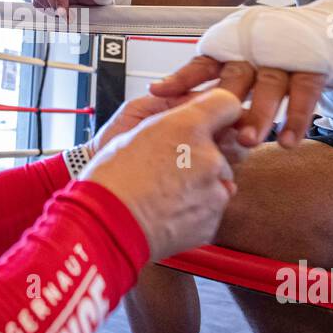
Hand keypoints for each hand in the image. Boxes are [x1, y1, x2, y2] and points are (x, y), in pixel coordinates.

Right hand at [81, 89, 243, 260]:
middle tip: (171, 169)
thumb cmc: (112, 179)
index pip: (227, 104)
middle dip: (204, 157)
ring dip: (199, 185)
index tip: (209, 124)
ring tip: (164, 194)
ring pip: (218, 181)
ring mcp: (214, 191)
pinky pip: (210, 210)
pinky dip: (194, 211)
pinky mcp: (212, 221)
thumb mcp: (138, 133)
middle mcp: (209, 156)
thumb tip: (192, 126)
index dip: (218, 114)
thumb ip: (175, 125)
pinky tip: (167, 211)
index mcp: (188, 127)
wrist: (105, 228)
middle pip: (222, 149)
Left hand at [151, 56, 325, 149]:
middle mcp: (256, 51)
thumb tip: (169, 108)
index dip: (181, 77)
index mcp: (233, 51)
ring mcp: (285, 56)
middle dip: (224, 103)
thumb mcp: (242, 69)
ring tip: (249, 141)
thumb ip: (214, 90)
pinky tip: (288, 142)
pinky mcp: (314, 65)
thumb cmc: (276, 59)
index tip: (157, 92)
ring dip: (259, 115)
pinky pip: (305, 92)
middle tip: (211, 128)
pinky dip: (298, 118)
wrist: (330, 35)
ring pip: (270, 85)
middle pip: (236, 76)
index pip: (202, 64)